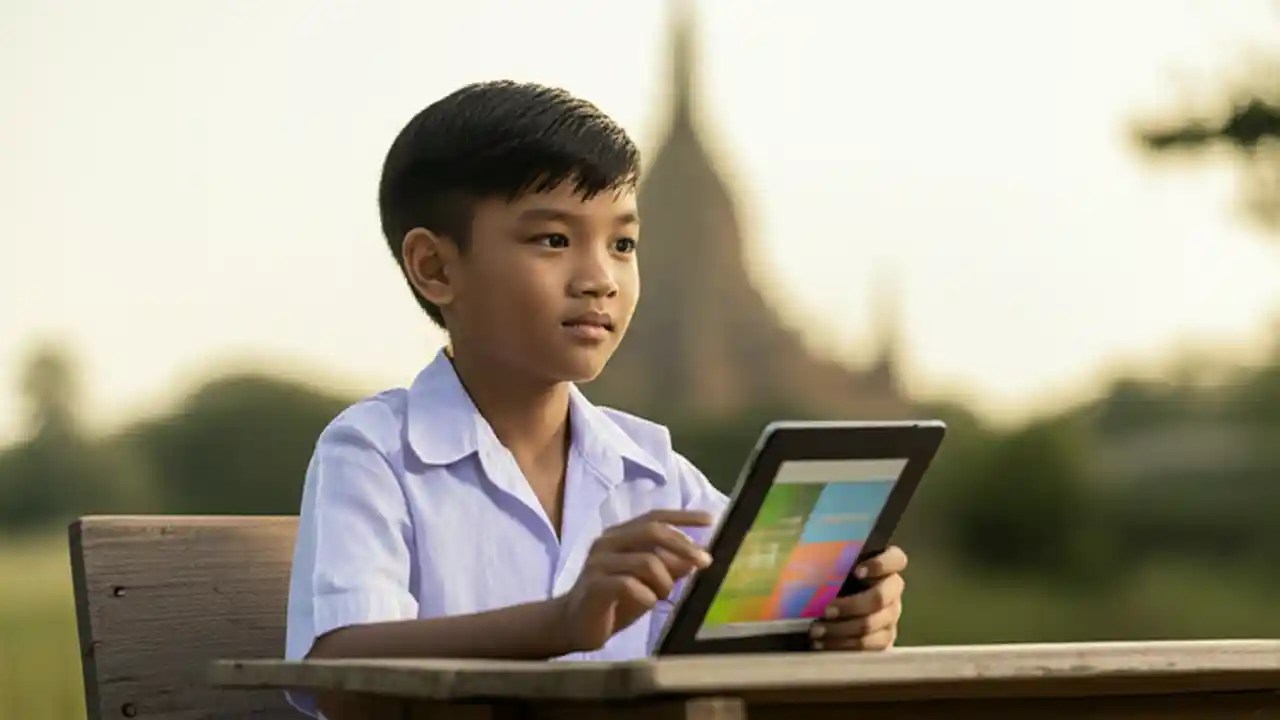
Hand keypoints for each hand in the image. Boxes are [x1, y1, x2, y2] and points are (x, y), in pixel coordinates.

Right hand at [558, 510, 713, 652]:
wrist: (574, 624)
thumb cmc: (614, 600)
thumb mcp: (648, 583)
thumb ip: (668, 568)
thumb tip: (694, 559)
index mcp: (620, 535)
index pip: (654, 518)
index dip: (682, 517)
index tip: (710, 520)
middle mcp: (608, 542)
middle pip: (652, 532)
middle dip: (683, 546)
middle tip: (704, 562)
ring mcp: (598, 563)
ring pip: (645, 561)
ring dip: (664, 580)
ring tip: (663, 595)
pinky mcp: (593, 586)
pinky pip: (628, 584)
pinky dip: (646, 595)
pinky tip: (648, 603)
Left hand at [809, 545, 906, 650]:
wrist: (839, 613)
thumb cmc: (833, 581)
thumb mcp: (832, 568)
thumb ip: (828, 560)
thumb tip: (796, 550)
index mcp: (886, 567)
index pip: (896, 559)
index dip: (880, 564)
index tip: (856, 570)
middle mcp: (892, 591)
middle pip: (880, 598)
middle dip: (851, 605)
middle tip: (825, 610)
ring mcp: (891, 617)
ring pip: (872, 626)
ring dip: (841, 630)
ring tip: (815, 631)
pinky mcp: (884, 641)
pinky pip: (868, 648)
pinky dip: (842, 647)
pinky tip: (822, 645)